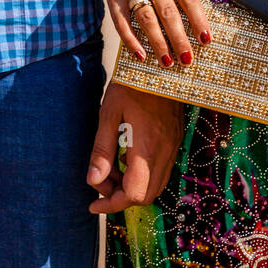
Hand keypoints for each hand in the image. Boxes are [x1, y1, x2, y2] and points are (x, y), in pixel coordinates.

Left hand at [87, 81, 184, 213]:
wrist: (160, 62)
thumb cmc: (131, 83)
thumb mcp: (109, 113)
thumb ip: (102, 149)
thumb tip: (92, 181)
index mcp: (147, 148)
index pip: (133, 195)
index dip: (111, 204)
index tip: (92, 204)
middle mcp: (164, 152)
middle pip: (146, 196)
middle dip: (120, 196)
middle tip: (100, 180)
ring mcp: (173, 147)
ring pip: (155, 185)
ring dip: (131, 186)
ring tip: (110, 166)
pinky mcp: (175, 139)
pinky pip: (161, 170)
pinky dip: (142, 174)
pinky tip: (127, 154)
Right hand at [94, 0, 210, 65]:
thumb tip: (199, 23)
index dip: (198, 20)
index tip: (206, 40)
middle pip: (167, 12)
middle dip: (179, 39)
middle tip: (187, 59)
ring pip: (146, 19)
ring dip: (158, 43)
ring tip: (167, 61)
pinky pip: (122, 22)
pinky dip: (131, 41)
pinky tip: (141, 54)